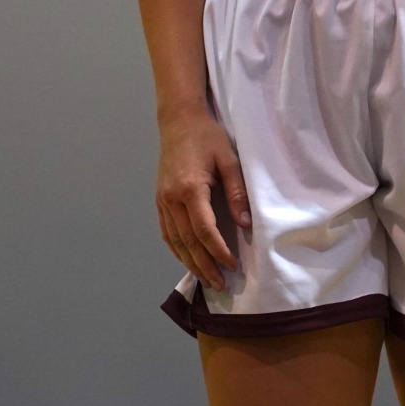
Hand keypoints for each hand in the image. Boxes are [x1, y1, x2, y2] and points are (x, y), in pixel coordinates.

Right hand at [155, 107, 249, 290]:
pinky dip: (176, 249)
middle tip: (220, 284)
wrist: (179, 120)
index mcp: (190, 189)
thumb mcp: (229, 159)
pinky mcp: (159, 199)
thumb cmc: (207, 137)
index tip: (232, 266)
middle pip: (188, 242)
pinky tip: (186, 259)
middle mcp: (171, 198)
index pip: (204, 231)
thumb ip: (237, 192)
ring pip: (174, 240)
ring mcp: (162, 200)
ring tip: (205, 280)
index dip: (218, 252)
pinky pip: (166, 231)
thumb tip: (245, 224)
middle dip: (204, 266)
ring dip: (190, 262)